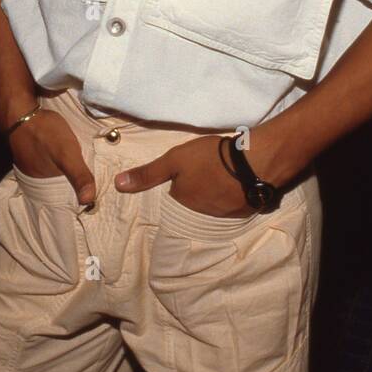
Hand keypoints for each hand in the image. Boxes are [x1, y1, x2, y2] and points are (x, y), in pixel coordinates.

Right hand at [8, 109, 96, 205]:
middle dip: (75, 179)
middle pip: (61, 181)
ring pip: (56, 168)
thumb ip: (78, 176)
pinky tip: (66, 149)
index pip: (66, 194)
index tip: (97, 188)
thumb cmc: (44, 133)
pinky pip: (50, 157)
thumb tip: (88, 201)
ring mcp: (32, 161)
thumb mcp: (67, 155)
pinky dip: (59, 155)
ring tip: (85, 160)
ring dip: (67, 165)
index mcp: (42, 183)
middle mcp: (35, 176)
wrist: (21, 111)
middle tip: (96, 172)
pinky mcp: (32, 148)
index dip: (80, 190)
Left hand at [114, 133, 258, 217]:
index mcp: (184, 200)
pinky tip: (242, 180)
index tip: (193, 166)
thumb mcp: (174, 160)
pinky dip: (237, 193)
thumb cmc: (210, 158)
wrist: (253, 163)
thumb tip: (117, 185)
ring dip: (219, 190)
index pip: (178, 191)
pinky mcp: (245, 210)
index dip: (184, 177)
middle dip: (201, 186)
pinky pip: (236, 203)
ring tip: (227, 172)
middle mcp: (202, 212)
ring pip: (216, 201)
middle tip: (211, 167)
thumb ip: (148, 173)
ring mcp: (225, 213)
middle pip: (197, 198)